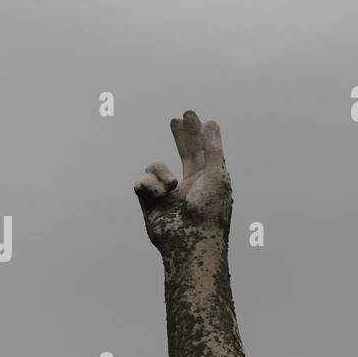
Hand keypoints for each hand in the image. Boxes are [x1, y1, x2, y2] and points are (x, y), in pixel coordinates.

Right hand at [134, 110, 231, 251]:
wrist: (189, 241)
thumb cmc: (209, 211)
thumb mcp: (216, 175)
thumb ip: (212, 148)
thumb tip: (211, 122)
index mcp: (207, 179)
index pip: (202, 150)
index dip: (196, 132)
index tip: (189, 114)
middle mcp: (189, 185)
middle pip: (183, 153)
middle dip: (180, 137)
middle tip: (175, 120)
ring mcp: (167, 194)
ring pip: (155, 167)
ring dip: (160, 171)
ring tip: (171, 186)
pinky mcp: (148, 202)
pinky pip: (141, 181)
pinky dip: (149, 185)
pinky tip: (158, 195)